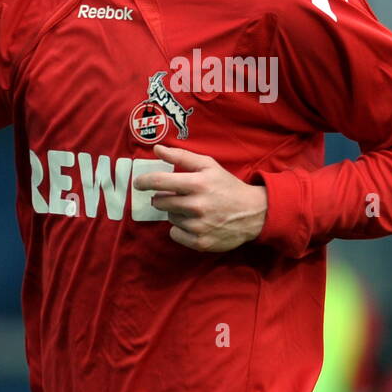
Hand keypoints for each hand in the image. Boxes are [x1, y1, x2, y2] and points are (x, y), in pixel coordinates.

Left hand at [131, 144, 267, 251]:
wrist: (253, 213)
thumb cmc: (227, 186)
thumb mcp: (208, 166)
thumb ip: (181, 157)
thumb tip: (157, 149)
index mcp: (198, 183)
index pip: (159, 181)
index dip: (144, 181)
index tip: (138, 183)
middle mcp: (196, 205)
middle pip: (160, 202)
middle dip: (161, 197)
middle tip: (173, 195)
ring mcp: (198, 226)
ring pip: (169, 217)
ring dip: (174, 212)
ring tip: (191, 208)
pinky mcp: (200, 242)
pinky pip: (175, 234)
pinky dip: (180, 228)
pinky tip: (194, 222)